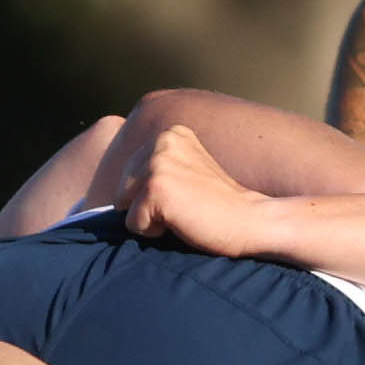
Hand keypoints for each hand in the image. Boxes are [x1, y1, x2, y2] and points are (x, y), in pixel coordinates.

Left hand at [119, 122, 273, 257]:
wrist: (251, 220)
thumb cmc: (219, 205)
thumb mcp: (187, 170)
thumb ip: (158, 166)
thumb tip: (112, 190)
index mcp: (170, 133)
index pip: (130, 173)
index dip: (152, 195)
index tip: (188, 196)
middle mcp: (161, 140)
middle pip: (122, 188)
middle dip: (147, 206)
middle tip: (186, 206)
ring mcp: (158, 162)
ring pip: (124, 205)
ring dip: (150, 218)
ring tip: (184, 212)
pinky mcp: (156, 188)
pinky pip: (132, 223)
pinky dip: (154, 231)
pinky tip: (183, 222)